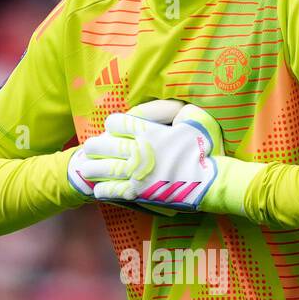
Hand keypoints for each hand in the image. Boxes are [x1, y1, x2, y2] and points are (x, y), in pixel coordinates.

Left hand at [75, 101, 225, 213]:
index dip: (112, 125)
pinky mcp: (138, 193)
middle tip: (91, 148)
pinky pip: (112, 190)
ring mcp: (136, 173)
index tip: (112, 129)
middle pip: (104, 145)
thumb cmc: (206, 150)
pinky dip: (103, 189)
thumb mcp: (195, 119)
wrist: (211, 182)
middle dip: (95, 146)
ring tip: (87, 169)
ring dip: (93, 168)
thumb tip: (167, 106)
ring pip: (103, 168)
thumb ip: (176, 110)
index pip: (117, 123)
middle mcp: (138, 150)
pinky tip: (99, 188)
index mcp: (148, 132)